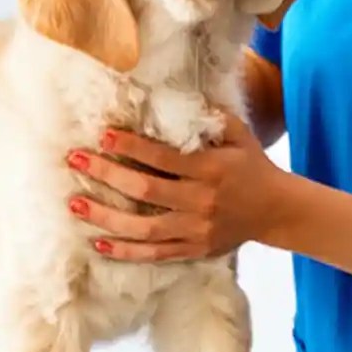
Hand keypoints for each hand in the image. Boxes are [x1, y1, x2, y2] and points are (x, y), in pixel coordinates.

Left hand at [65, 110, 291, 262]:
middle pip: (145, 190)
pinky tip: (99, 243)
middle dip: (106, 174)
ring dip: (106, 217)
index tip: (104, 135)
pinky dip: (126, 251)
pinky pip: (154, 254)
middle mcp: (200, 201)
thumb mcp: (238, 134)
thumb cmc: (251, 165)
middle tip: (75, 159)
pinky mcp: (193, 249)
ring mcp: (196, 229)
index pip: (162, 158)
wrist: (276, 210)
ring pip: (143, 228)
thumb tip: (171, 97)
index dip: (131, 147)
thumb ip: (209, 117)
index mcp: (210, 169)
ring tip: (76, 204)